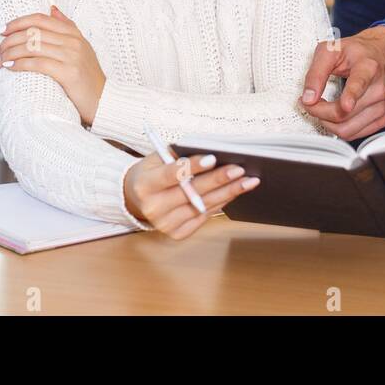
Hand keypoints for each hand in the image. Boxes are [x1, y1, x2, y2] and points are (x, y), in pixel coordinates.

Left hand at [0, 5, 105, 124]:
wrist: (104, 100)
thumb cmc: (87, 77)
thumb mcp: (81, 47)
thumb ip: (67, 27)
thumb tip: (52, 8)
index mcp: (74, 33)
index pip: (40, 19)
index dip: (18, 23)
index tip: (2, 30)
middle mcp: (73, 41)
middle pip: (33, 32)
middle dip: (9, 40)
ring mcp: (72, 56)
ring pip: (32, 46)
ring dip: (10, 52)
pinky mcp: (68, 72)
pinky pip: (38, 63)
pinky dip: (20, 64)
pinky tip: (10, 67)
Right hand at [123, 152, 259, 238]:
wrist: (137, 199)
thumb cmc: (152, 173)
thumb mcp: (157, 158)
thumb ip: (179, 155)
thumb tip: (211, 151)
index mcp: (145, 185)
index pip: (172, 174)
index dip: (193, 166)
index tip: (213, 158)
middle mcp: (153, 207)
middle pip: (192, 192)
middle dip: (219, 179)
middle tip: (240, 169)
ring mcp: (165, 224)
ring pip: (202, 206)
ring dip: (228, 193)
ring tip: (247, 181)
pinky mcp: (177, 233)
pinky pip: (204, 217)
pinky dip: (220, 203)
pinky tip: (234, 193)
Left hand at [300, 25, 384, 140]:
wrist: (381, 55)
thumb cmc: (355, 52)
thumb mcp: (330, 51)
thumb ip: (316, 73)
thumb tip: (309, 99)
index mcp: (367, 68)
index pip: (359, 85)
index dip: (351, 96)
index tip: (346, 105)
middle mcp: (377, 89)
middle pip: (344, 113)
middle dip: (319, 112)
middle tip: (308, 102)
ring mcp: (381, 106)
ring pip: (347, 129)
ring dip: (327, 122)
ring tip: (321, 107)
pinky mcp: (381, 119)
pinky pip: (353, 134)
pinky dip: (338, 128)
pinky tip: (334, 114)